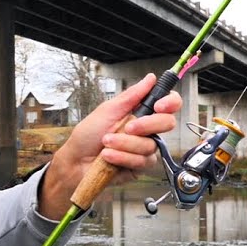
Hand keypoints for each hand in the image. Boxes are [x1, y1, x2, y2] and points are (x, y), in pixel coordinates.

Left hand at [38, 73, 181, 219]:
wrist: (76, 161)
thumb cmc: (87, 135)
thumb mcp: (107, 110)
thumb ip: (131, 95)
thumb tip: (150, 78)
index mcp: (140, 112)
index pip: (168, 104)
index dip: (170, 103)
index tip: (159, 105)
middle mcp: (146, 130)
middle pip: (167, 123)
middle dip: (146, 125)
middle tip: (128, 127)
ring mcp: (144, 149)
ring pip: (150, 145)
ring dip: (124, 143)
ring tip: (106, 143)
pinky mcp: (140, 167)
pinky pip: (141, 161)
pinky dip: (122, 157)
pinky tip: (108, 156)